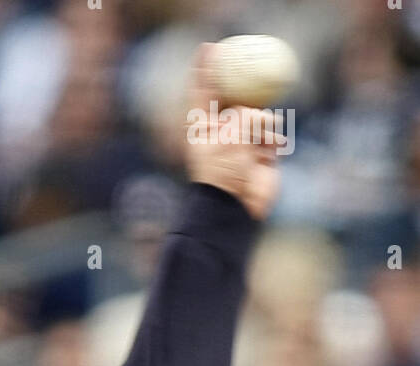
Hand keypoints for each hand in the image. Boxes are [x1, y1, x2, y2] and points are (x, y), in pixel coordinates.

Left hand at [184, 42, 284, 219]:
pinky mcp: (261, 152)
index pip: (203, 92)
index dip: (205, 68)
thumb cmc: (224, 175)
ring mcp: (242, 141)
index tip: (209, 46)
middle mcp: (223, 132)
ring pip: (259, 115)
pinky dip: (272, 140)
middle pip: (234, 99)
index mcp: (205, 129)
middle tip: (251, 71)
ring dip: (263, 125)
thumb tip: (253, 113)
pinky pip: (272, 134)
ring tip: (260, 142)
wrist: (238, 208)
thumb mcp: (230, 140)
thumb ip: (242, 119)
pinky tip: (269, 152)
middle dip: (244, 92)